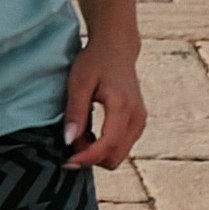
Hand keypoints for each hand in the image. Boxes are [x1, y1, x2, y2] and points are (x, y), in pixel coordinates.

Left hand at [63, 27, 145, 168]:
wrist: (116, 48)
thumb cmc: (95, 61)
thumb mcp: (79, 83)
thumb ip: (75, 112)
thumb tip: (68, 141)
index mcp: (122, 106)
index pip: (108, 145)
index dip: (87, 158)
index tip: (68, 161)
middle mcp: (137, 117)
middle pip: (115, 157)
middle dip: (91, 158)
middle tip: (72, 143)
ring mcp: (140, 121)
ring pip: (119, 155)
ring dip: (97, 154)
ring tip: (81, 135)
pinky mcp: (138, 122)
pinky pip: (122, 146)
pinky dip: (105, 147)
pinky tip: (91, 134)